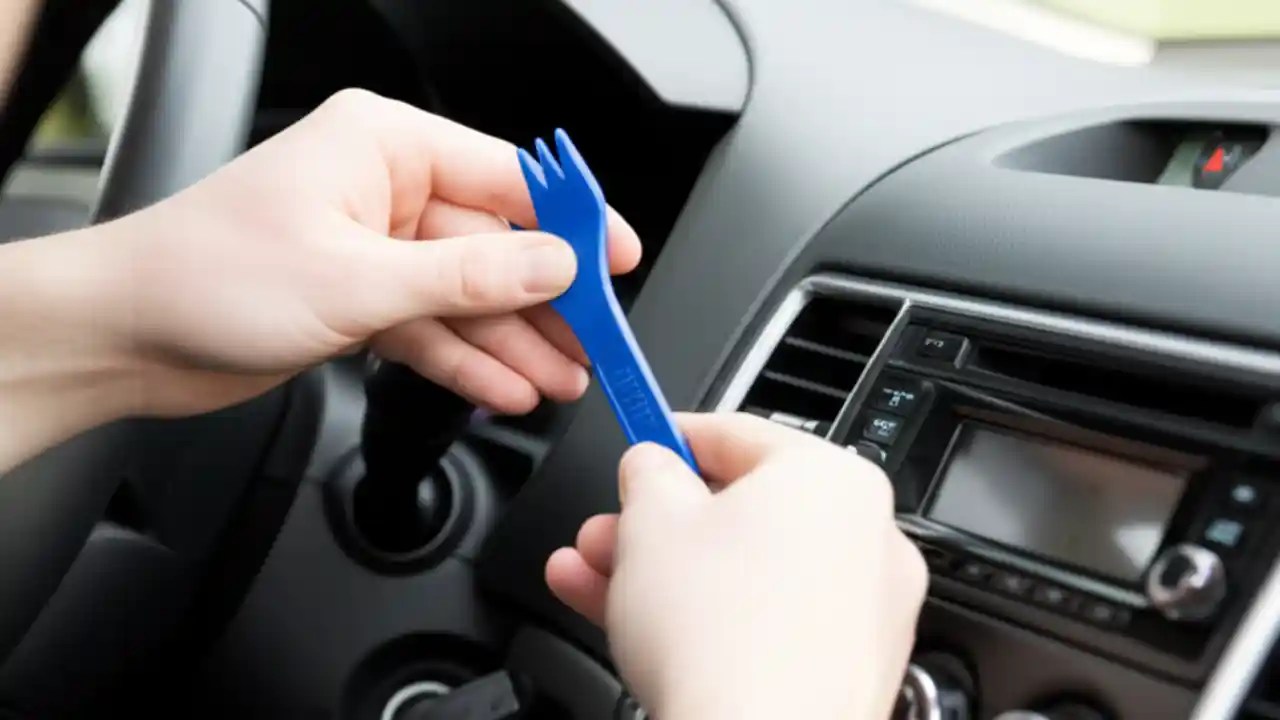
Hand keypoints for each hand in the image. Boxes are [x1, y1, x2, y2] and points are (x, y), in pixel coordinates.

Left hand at [96, 88, 640, 416]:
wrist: (124, 336)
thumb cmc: (206, 276)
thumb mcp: (358, 279)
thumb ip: (468, 279)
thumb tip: (553, 265)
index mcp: (384, 146)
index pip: (507, 178)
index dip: (571, 221)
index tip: (617, 259)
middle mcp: (383, 191)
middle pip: (494, 247)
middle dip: (545, 302)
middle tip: (595, 343)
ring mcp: (373, 250)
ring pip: (468, 297)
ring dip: (513, 344)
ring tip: (562, 381)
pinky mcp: (360, 301)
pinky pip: (432, 330)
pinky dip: (466, 362)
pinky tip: (506, 390)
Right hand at [545, 413, 926, 719]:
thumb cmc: (720, 633)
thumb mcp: (651, 519)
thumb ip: (647, 471)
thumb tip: (652, 465)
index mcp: (832, 478)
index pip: (737, 434)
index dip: (671, 437)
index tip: (637, 443)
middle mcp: (865, 538)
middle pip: (738, 512)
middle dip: (653, 523)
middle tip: (605, 530)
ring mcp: (861, 611)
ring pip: (742, 573)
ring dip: (661, 572)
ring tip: (589, 579)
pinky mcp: (844, 670)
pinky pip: (762, 624)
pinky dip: (705, 619)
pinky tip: (629, 624)